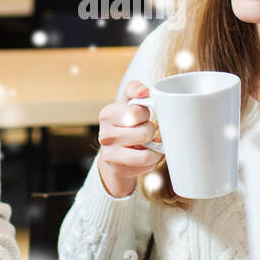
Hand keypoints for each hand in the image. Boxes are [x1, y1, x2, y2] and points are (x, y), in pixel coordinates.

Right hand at [95, 79, 161, 197]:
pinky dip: (152, 161)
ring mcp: (110, 154)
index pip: (138, 112)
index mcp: (107, 114)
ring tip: (150, 144)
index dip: (146, 114)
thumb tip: (143, 91)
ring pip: (146, 154)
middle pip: (144, 133)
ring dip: (154, 149)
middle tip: (146, 130)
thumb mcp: (127, 103)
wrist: (112, 151)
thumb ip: (134, 90)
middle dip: (150, 131)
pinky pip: (146, 166)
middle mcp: (105, 135)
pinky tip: (146, 154)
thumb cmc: (124, 123)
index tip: (141, 116)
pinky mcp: (118, 169)